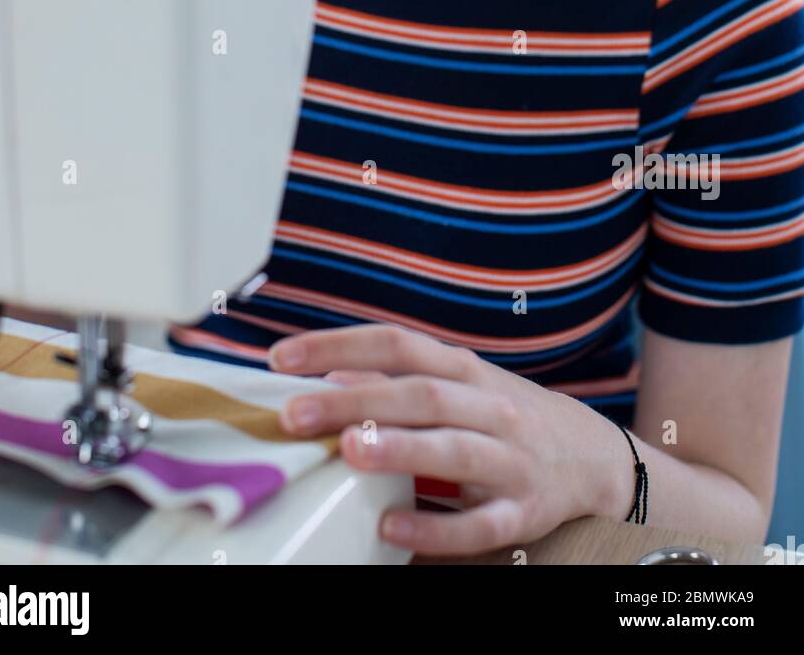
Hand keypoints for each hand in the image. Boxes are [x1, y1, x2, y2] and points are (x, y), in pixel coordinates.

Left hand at [268, 323, 623, 556]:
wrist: (591, 455)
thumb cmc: (502, 415)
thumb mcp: (456, 384)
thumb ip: (396, 378)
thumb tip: (327, 376)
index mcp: (464, 369)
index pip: (396, 344)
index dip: (338, 345)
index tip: (281, 359)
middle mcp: (489, 407)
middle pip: (419, 394)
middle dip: (356, 400)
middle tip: (296, 412)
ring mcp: (510, 459)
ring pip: (454, 449)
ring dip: (401, 448)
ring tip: (350, 450)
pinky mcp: (524, 512)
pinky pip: (479, 524)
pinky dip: (435, 529)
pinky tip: (391, 529)